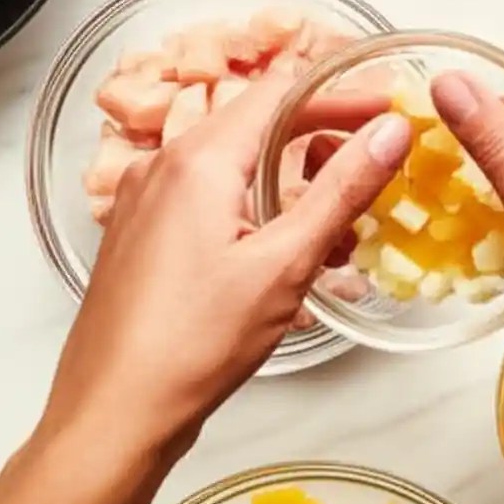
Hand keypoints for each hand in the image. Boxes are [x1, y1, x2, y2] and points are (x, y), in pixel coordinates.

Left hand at [38, 75, 412, 452]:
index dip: (343, 93)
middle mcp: (164, 166)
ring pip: (237, 166)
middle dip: (324, 142)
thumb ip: (341, 190)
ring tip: (342, 232)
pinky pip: (211, 199)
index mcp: (198, 159)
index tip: (390, 107)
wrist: (114, 412)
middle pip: (259, 124)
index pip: (283, 91)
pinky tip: (289, 255)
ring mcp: (148, 200)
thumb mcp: (285, 263)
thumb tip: (389, 132)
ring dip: (294, 185)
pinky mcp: (145, 235)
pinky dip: (259, 211)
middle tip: (377, 170)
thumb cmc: (193, 343)